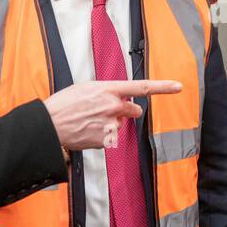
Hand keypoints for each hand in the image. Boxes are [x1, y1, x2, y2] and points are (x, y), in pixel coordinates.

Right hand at [43, 79, 181, 150]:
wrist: (49, 125)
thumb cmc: (63, 104)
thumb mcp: (85, 88)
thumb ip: (106, 92)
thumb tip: (119, 99)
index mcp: (108, 90)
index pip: (141, 87)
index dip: (162, 87)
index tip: (178, 86)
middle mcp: (112, 106)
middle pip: (133, 110)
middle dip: (125, 111)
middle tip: (106, 111)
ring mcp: (110, 124)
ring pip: (120, 125)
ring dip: (110, 123)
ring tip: (89, 121)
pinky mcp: (105, 140)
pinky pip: (110, 137)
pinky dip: (101, 135)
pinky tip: (86, 130)